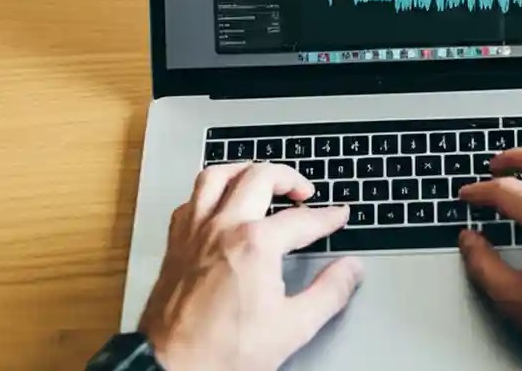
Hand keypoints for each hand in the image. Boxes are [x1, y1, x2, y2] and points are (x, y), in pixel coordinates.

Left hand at [138, 162, 361, 370]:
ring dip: (244, 170)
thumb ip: (329, 292)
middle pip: (259, 177)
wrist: (171, 369)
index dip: (327, 216)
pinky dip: (210, 192)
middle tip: (304, 191)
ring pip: (217, 175)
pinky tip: (219, 203)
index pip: (302, 219)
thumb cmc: (223, 352)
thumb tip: (350, 270)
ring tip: (261, 177)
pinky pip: (191, 200)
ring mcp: (194, 232)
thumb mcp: (293, 327)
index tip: (338, 216)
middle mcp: (223, 228)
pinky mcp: (175, 244)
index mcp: (256, 244)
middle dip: (289, 177)